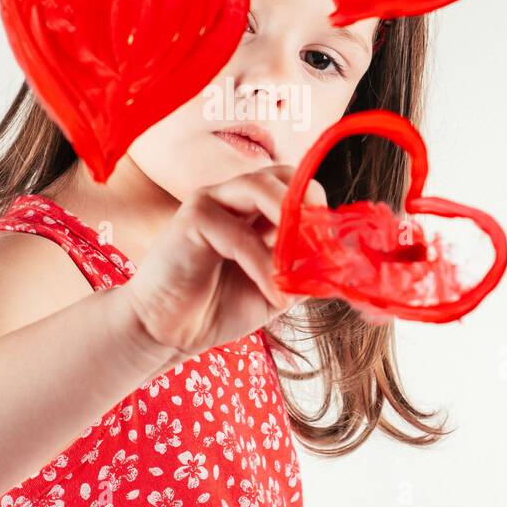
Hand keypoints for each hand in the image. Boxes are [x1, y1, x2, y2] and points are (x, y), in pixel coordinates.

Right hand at [123, 165, 327, 360]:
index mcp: (254, 208)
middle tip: (324, 246)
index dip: (319, 209)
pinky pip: (239, 234)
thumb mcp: (275, 293)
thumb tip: (340, 265)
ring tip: (300, 267)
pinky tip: (275, 294)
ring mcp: (211, 201)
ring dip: (290, 225)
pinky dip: (264, 265)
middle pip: (282, 174)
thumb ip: (304, 275)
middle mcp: (233, 196)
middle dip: (309, 204)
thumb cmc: (216, 308)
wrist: (166, 332)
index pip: (296, 185)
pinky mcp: (191, 218)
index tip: (336, 250)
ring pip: (260, 188)